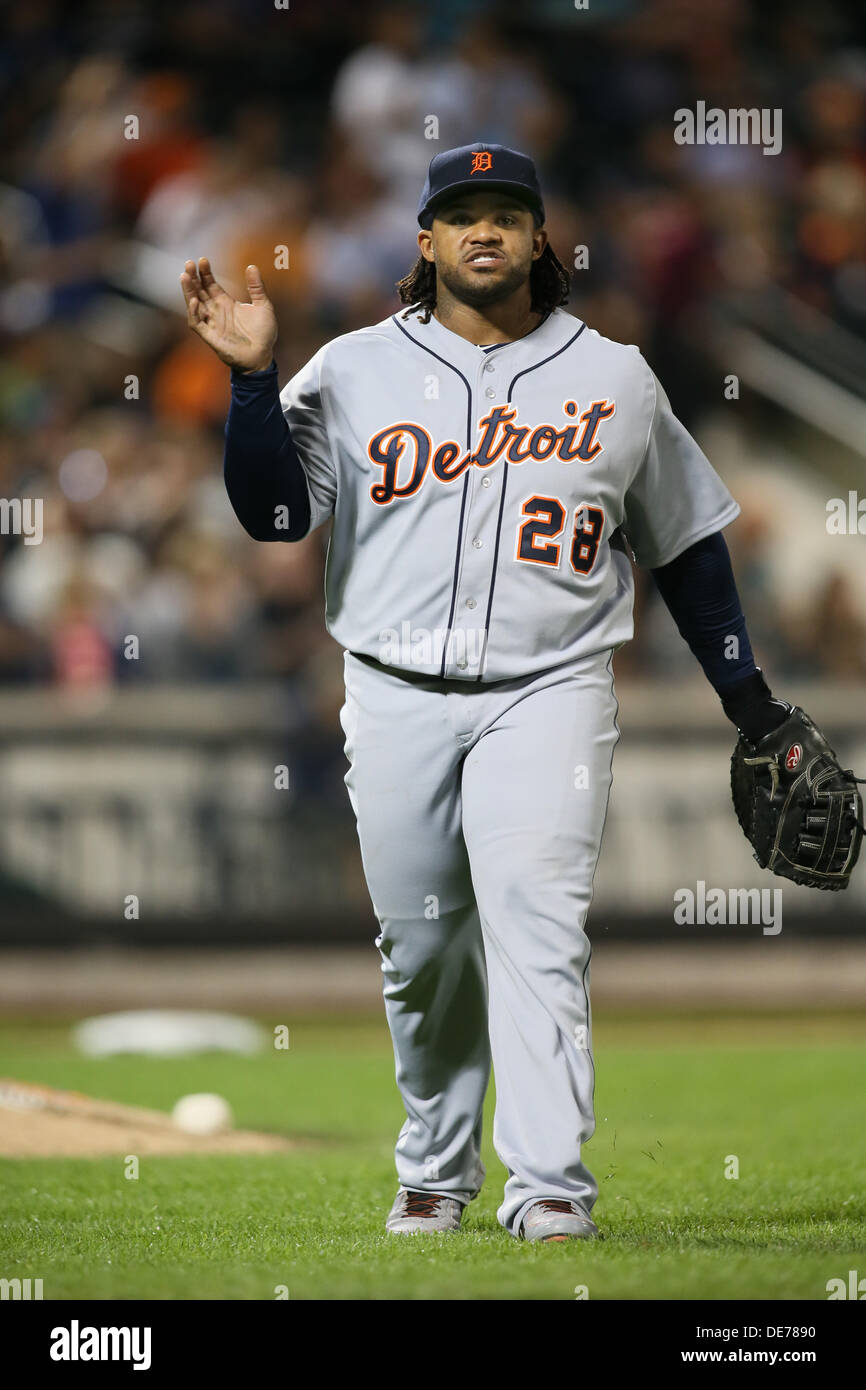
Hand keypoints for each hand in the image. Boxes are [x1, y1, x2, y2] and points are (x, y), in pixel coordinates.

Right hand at [180, 257, 276, 372]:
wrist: (263, 357)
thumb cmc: (263, 334)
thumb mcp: (263, 306)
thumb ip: (256, 288)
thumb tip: (251, 266)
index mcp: (226, 303)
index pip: (210, 285)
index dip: (205, 273)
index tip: (203, 260)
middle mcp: (216, 312)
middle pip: (199, 291)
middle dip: (193, 278)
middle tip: (189, 263)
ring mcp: (212, 324)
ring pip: (194, 305)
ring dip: (188, 291)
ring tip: (185, 277)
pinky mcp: (210, 336)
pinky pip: (197, 323)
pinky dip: (193, 313)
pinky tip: (194, 301)